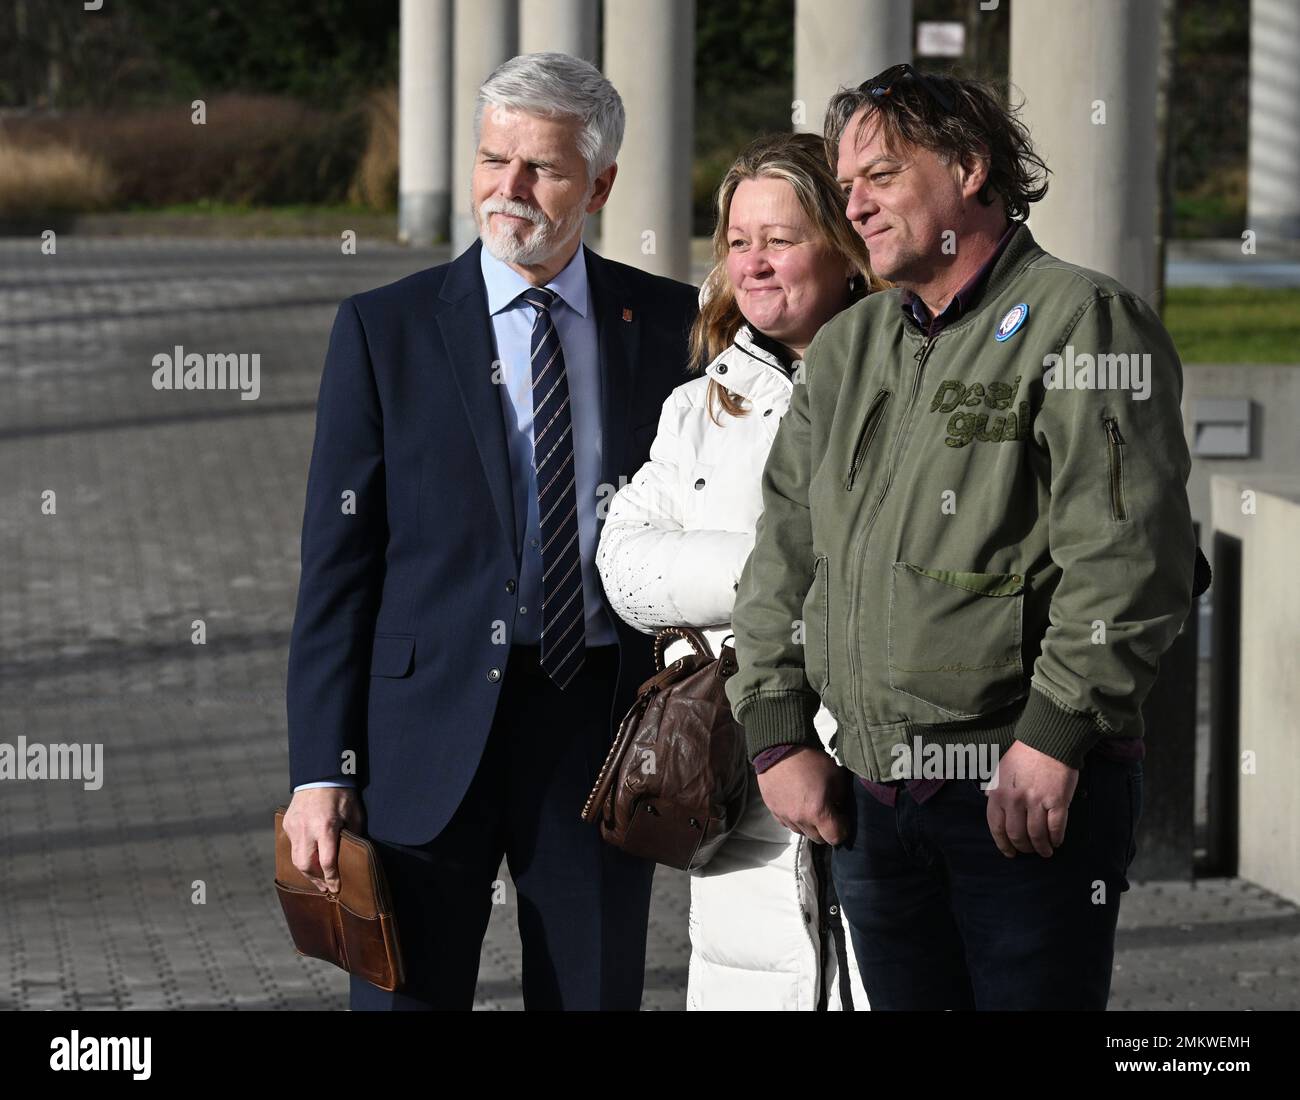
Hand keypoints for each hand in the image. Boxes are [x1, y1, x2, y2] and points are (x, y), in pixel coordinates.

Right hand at [283, 787, 364, 893]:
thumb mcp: (354, 814)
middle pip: (306, 865)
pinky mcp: (287, 823)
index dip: (332, 878)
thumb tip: (354, 857)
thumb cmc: (342, 794)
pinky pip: (292, 846)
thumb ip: (352, 836)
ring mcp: (294, 826)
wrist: (320, 774)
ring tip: (318, 879)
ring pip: (296, 859)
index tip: (336, 888)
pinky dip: (300, 855)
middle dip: (316, 880)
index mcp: (325, 827)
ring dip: (307, 871)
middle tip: (326, 887)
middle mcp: (306, 829)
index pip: (327, 862)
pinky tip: (309, 859)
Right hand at [755, 747, 849, 845]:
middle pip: (818, 839)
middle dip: (826, 829)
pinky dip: (795, 818)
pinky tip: (797, 803)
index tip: (842, 818)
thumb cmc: (809, 760)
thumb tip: (839, 806)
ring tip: (811, 806)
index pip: (835, 837)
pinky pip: (787, 823)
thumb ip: (841, 796)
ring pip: (802, 832)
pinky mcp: (774, 810)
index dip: (842, 829)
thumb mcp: (835, 775)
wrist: (780, 749)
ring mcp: (785, 816)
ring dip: (809, 825)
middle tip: (828, 813)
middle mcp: (800, 819)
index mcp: (818, 812)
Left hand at [984, 740, 1078, 857]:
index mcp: (999, 793)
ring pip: (1037, 836)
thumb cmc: (1024, 754)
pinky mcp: (1058, 802)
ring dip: (1041, 848)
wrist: (1049, 741)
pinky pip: (1056, 828)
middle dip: (1023, 848)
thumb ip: (994, 788)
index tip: (1009, 852)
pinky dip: (1056, 839)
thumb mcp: (1000, 770)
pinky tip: (1056, 842)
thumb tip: (989, 801)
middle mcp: (1015, 801)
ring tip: (1045, 851)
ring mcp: (1037, 802)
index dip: (1003, 844)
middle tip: (1028, 851)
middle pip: (1017, 835)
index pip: (997, 827)